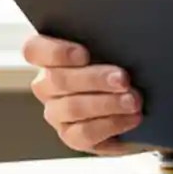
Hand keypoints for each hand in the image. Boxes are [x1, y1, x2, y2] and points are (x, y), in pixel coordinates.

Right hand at [22, 35, 142, 154]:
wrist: (137, 100)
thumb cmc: (120, 65)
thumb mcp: (112, 48)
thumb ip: (106, 41)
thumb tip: (120, 37)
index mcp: (50, 57)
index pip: (34, 50)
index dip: (55, 52)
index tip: (84, 54)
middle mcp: (47, 85)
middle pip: (58, 80)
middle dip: (94, 79)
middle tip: (123, 79)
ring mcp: (56, 113)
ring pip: (72, 108)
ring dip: (106, 103)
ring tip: (133, 100)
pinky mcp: (72, 136)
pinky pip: (84, 134)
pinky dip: (111, 125)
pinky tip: (131, 118)